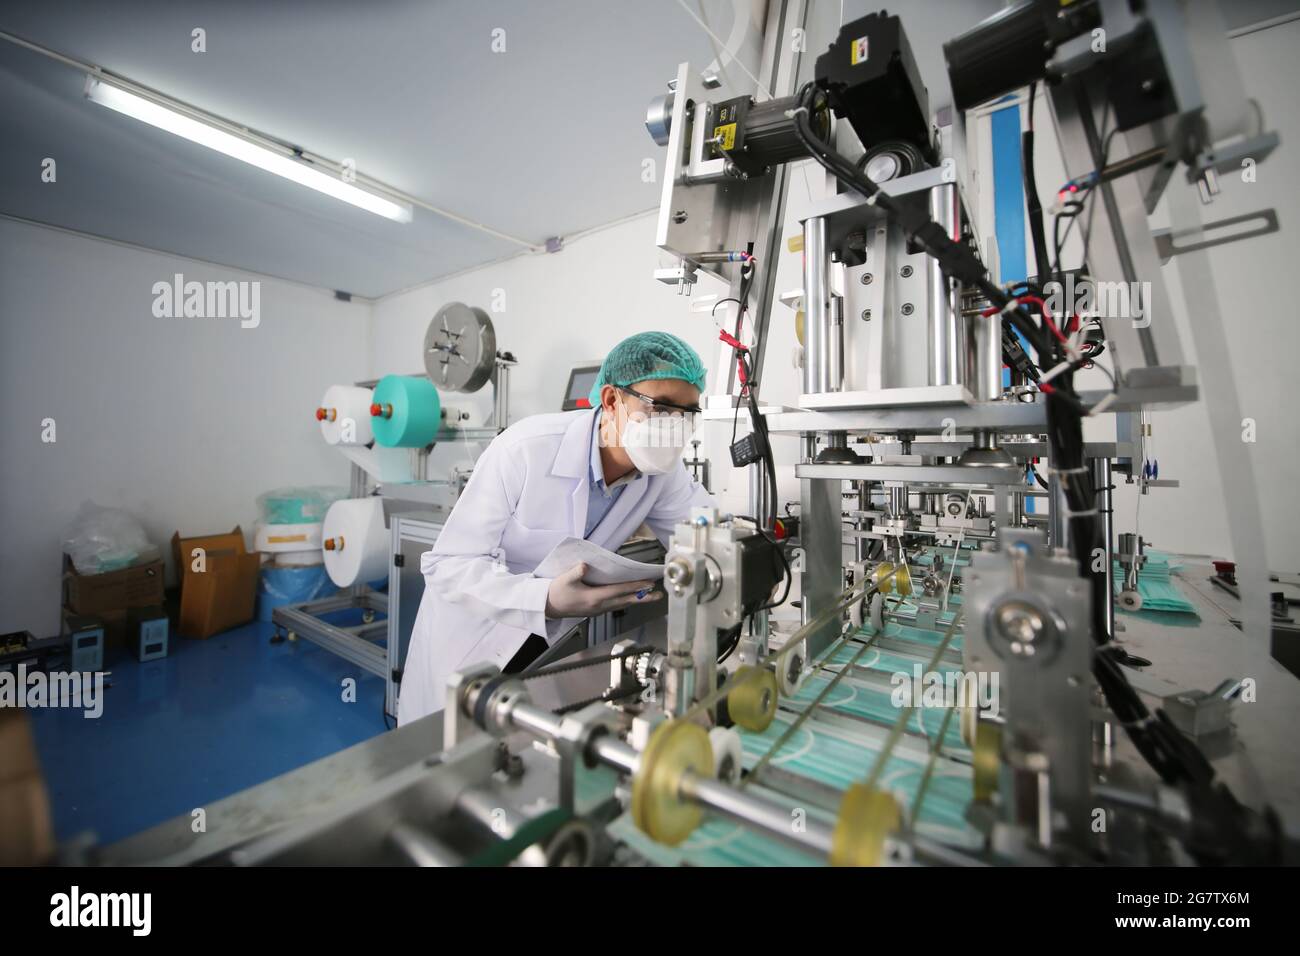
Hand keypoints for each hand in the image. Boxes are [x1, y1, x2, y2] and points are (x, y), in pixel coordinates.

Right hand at [544, 562, 661, 618]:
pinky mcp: (596, 610)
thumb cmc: (556, 592)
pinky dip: (626, 601)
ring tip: (651, 596)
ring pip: (622, 604)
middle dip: (643, 597)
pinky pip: (616, 605)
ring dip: (637, 600)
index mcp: (594, 597)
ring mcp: (598, 610)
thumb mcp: (564, 579)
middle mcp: (599, 606)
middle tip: (659, 595)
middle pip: (626, 601)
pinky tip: (631, 597)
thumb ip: (576, 572)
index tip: (649, 584)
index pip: (620, 591)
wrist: (548, 606)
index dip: (636, 587)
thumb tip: (585, 565)